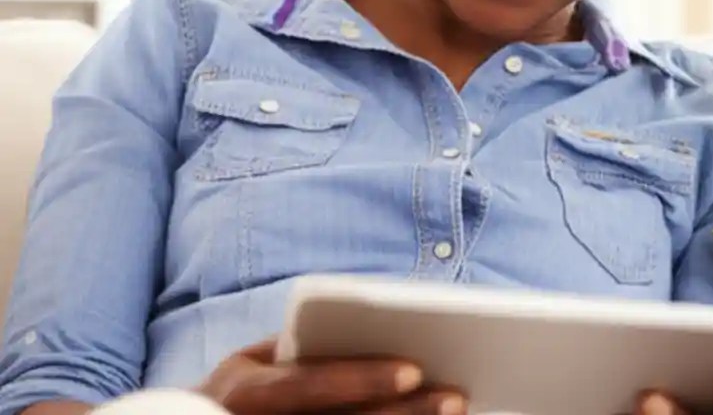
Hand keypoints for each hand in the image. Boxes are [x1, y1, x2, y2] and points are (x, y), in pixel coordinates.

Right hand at [196, 337, 467, 413]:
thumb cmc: (244, 388)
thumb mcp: (253, 362)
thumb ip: (302, 347)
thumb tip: (371, 322)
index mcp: (242, 392)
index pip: (304, 386)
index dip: (359, 379)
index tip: (414, 369)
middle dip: (403, 414)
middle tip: (455, 398)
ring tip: (453, 413)